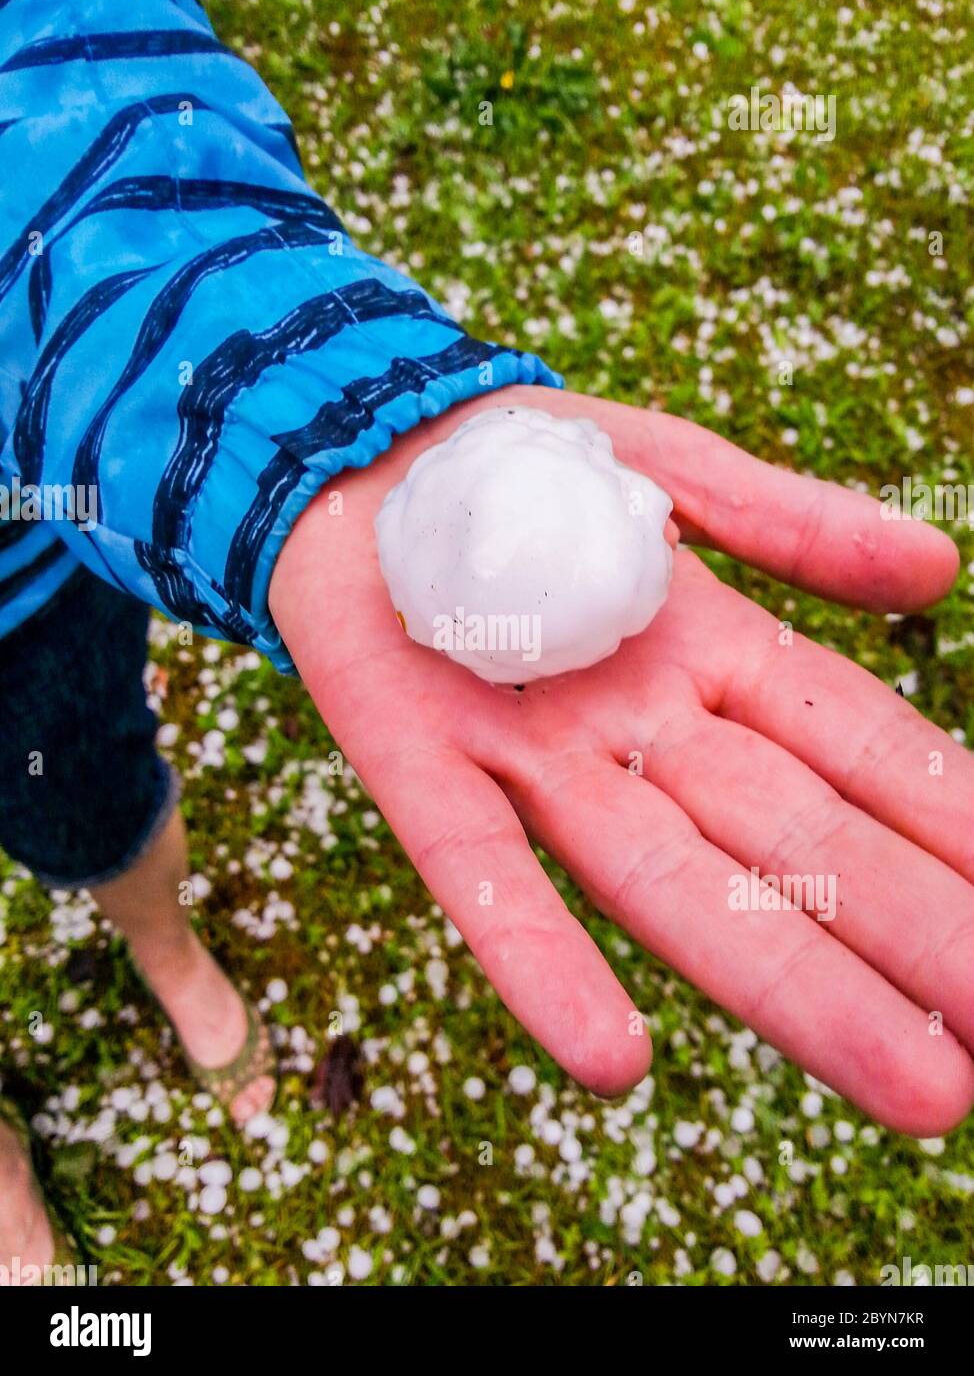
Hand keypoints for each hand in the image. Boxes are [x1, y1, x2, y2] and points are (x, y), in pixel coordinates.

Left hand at [270, 384, 973, 1135]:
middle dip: (904, 944)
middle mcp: (640, 735)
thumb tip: (939, 568)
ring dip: (786, 988)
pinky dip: (539, 964)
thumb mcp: (670, 469)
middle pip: (792, 847)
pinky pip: (482, 879)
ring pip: (672, 887)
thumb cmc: (528, 469)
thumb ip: (788, 523)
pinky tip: (607, 1060)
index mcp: (712, 662)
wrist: (359, 455)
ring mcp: (533, 763)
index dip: (950, 827)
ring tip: (907, 1087)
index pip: (858, 753)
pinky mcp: (417, 771)